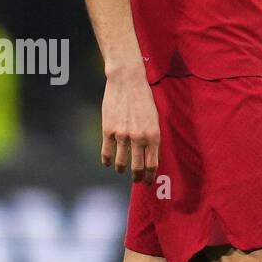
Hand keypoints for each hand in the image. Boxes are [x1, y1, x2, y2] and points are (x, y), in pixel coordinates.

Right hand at [100, 64, 160, 183]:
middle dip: (137, 177)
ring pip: (121, 162)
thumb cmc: (143, 98)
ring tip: (122, 170)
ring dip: (122, 169)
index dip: (150, 176)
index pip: (152, 164)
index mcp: (153, 135)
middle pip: (137, 167)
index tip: (148, 181)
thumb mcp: (154, 118)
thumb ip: (154, 138)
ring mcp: (122, 135)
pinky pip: (106, 152)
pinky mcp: (108, 130)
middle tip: (136, 179)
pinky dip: (107, 160)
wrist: (127, 81)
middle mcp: (139, 138)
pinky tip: (107, 162)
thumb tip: (154, 156)